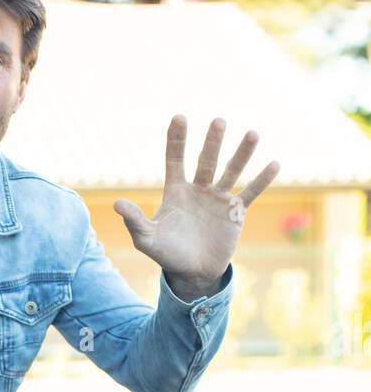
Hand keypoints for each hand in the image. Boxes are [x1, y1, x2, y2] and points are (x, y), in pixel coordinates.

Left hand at [114, 116, 279, 287]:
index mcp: (176, 191)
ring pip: (232, 171)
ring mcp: (218, 198)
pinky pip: (250, 193)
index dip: (176, 140)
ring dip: (242, 154)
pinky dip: (262, 180)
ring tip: (253, 134)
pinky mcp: (235, 212)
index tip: (179, 117)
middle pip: (206, 160)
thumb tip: (117, 204)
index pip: (175, 159)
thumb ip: (134, 221)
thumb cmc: (167, 254)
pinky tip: (274, 164)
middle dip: (212, 142)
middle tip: (219, 121)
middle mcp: (199, 189)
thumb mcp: (147, 240)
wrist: (192, 273)